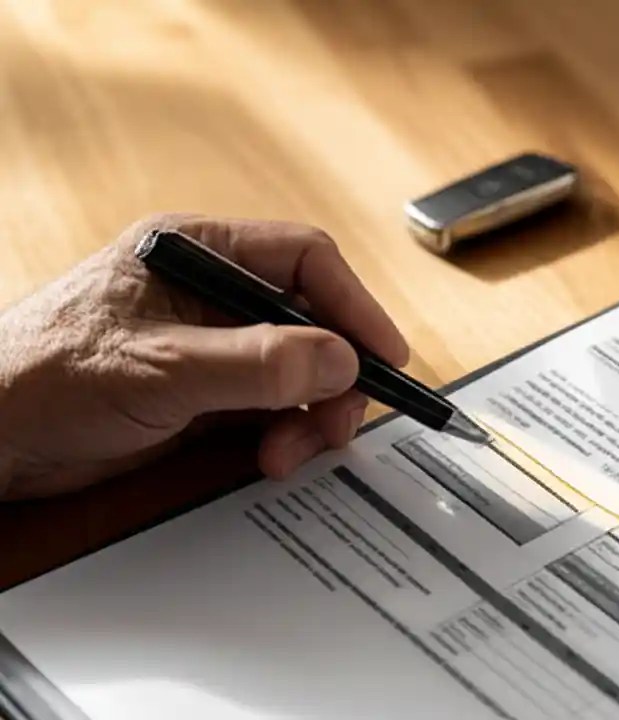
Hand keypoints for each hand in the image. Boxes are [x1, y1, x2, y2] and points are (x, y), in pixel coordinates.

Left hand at [0, 213, 409, 497]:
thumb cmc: (42, 378)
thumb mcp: (161, 368)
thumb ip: (256, 363)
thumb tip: (340, 360)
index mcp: (198, 253)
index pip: (305, 260)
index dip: (354, 305)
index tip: (385, 355)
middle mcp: (211, 294)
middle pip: (313, 321)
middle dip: (334, 375)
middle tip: (336, 421)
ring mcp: (211, 345)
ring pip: (300, 371)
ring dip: (310, 414)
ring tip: (289, 452)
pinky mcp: (205, 394)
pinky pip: (274, 407)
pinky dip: (286, 434)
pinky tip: (271, 457)